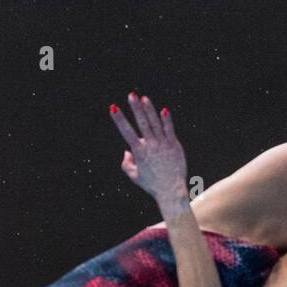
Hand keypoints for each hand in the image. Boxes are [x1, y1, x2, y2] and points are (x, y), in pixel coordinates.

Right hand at [109, 92, 186, 206]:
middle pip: (141, 123)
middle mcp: (150, 146)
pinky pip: (169, 130)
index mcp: (139, 152)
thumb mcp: (135, 176)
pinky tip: (163, 110)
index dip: (119, 119)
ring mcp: (162, 144)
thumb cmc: (151, 185)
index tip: (113, 108)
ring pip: (155, 123)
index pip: (126, 132)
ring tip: (144, 98)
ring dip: (149, 110)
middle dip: (135, 108)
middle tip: (131, 95)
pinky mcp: (174, 145)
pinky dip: (166, 120)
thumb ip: (126, 164)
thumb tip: (126, 152)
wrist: (171, 191)